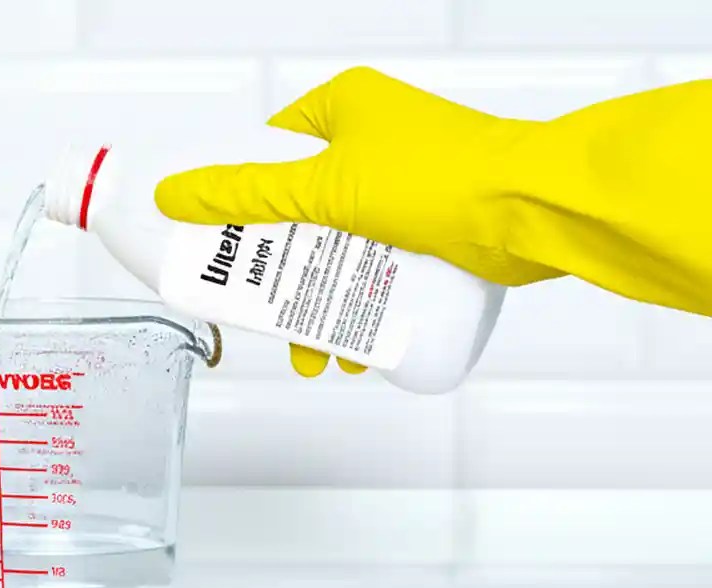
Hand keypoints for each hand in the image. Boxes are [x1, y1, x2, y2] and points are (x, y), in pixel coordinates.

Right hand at [154, 67, 563, 376]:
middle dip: (279, 275)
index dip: (236, 205)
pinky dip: (360, 307)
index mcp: (342, 110)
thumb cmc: (442, 177)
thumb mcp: (324, 186)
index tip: (214, 248)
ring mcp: (403, 188)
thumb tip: (175, 194)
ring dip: (319, 304)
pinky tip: (354, 350)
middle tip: (259, 316)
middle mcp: (371, 142)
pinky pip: (376, 269)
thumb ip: (245, 194)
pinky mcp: (429, 229)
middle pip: (297, 215)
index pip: (266, 153)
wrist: (536, 210)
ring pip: (337, 250)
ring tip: (313, 353)